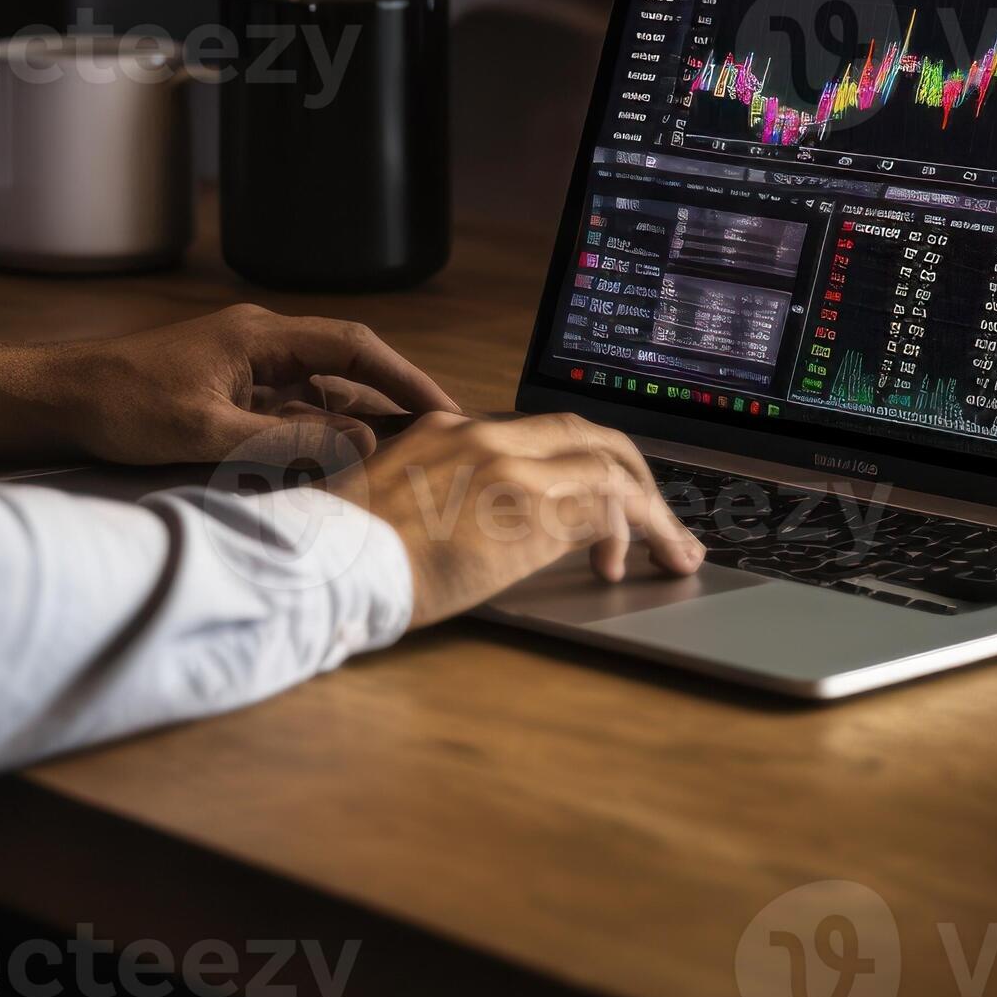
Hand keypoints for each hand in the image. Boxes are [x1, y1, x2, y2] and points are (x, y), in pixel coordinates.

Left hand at [0, 303, 460, 468]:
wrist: (55, 399)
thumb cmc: (119, 406)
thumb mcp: (206, 431)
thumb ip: (286, 439)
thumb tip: (359, 442)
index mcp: (259, 336)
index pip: (355, 347)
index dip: (405, 378)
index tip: (446, 411)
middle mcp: (259, 344)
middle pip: (345, 367)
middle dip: (392, 401)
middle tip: (440, 441)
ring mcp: (243, 368)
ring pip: (318, 393)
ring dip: (355, 423)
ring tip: (399, 462)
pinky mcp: (226, 393)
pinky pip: (288, 411)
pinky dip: (316, 435)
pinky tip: (333, 467)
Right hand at [320, 411, 705, 625]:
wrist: (327, 561)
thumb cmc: (342, 549)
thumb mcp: (390, 500)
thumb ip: (434, 495)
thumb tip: (464, 523)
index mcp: (448, 429)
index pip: (535, 432)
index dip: (579, 460)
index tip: (598, 490)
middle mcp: (485, 437)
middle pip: (586, 434)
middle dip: (632, 472)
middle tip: (657, 514)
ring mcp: (510, 470)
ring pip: (609, 470)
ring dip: (650, 513)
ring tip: (670, 551)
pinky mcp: (528, 511)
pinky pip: (604, 511)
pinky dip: (625, 536)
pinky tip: (616, 567)